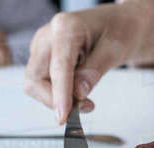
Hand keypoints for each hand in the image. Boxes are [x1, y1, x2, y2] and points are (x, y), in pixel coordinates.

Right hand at [24, 1, 153, 124]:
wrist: (119, 23)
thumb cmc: (119, 31)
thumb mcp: (115, 50)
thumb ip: (95, 70)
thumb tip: (78, 94)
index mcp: (66, 27)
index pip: (58, 68)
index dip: (59, 95)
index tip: (63, 117)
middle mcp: (47, 35)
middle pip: (35, 79)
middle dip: (56, 100)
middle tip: (86, 106)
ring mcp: (42, 46)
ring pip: (35, 84)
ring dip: (57, 99)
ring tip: (85, 100)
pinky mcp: (43, 57)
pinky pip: (42, 83)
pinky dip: (58, 94)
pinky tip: (78, 92)